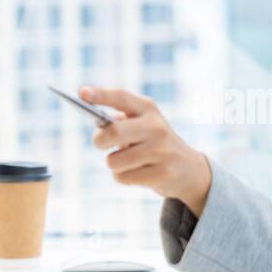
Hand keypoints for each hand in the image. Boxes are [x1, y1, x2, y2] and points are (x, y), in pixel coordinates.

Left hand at [81, 85, 212, 215]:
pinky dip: (123, 177)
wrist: (188, 168)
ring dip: (114, 164)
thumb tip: (99, 126)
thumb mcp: (143, 124)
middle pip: (114, 132)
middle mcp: (156, 127)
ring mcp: (161, 151)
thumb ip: (120, 122)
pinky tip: (138, 173)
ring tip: (128, 161)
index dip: (101, 95)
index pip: (122, 97)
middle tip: (101, 144)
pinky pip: (123, 178)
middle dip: (100, 141)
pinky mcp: (162, 173)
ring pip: (114, 161)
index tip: (82, 93)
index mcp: (148, 109)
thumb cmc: (154, 143)